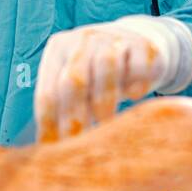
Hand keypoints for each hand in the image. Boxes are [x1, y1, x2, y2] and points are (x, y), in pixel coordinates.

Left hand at [34, 15, 191, 141]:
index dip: (51, 125)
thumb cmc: (97, 73)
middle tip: (81, 144)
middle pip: (74, 81)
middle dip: (76, 118)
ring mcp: (113, 37)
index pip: (48, 92)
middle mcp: (82, 38)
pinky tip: (134, 97)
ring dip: (104, 102)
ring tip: (106, 122)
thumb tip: (49, 150)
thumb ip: (63, 108)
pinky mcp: (143, 43)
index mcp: (58, 49)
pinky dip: (136, 86)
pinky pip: (138, 67)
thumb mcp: (77, 84)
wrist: (136, 40)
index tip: (57, 152)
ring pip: (105, 67)